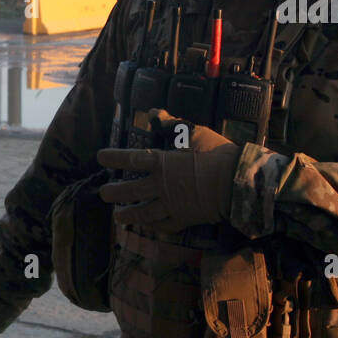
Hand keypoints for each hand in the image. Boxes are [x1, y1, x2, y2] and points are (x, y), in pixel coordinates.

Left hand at [95, 108, 241, 230]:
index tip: (100, 157)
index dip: (114, 158)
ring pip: (144, 212)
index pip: (132, 159)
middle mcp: (162, 185)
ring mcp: (171, 204)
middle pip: (131, 191)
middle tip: (103, 193)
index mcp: (162, 163)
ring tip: (117, 216)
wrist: (236, 182)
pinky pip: (164, 224)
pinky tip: (148, 225)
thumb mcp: (195, 133)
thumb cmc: (217, 154)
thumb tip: (153, 112)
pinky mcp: (184, 218)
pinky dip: (154, 225)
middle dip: (114, 192)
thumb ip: (172, 124)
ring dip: (129, 214)